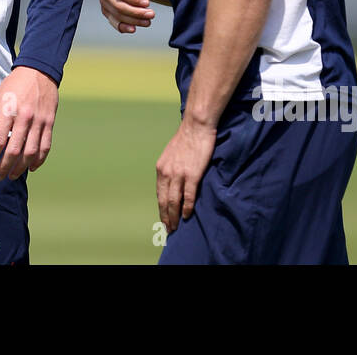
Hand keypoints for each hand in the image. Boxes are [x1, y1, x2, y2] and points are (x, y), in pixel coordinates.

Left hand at [0, 66, 58, 179]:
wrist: (39, 71)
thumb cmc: (14, 85)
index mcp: (9, 110)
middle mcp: (25, 118)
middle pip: (14, 150)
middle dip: (5, 167)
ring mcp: (39, 121)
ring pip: (31, 151)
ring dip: (21, 167)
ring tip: (13, 175)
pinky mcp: (49, 122)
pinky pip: (45, 146)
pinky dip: (39, 159)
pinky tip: (32, 167)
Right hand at [98, 0, 156, 32]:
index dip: (134, 0)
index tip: (148, 3)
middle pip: (119, 6)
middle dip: (136, 12)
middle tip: (151, 14)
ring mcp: (103, 1)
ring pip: (117, 15)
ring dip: (133, 21)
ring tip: (147, 21)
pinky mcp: (106, 10)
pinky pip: (113, 21)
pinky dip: (123, 27)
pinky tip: (133, 29)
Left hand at [155, 119, 216, 233]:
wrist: (196, 126)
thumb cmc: (186, 138)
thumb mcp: (171, 154)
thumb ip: (170, 169)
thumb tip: (172, 182)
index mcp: (161, 168)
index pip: (159, 194)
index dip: (161, 209)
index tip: (163, 219)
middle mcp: (167, 173)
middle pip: (164, 201)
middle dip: (166, 217)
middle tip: (168, 230)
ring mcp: (179, 174)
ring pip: (174, 201)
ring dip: (174, 216)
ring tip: (176, 227)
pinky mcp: (192, 174)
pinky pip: (188, 195)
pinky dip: (187, 207)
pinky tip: (187, 215)